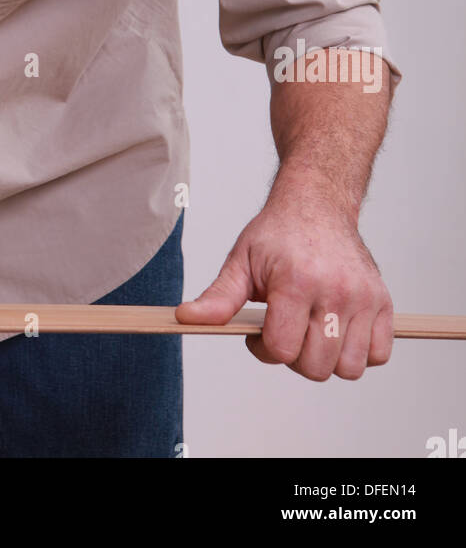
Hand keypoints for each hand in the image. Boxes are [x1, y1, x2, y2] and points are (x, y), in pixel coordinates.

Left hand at [173, 192, 393, 379]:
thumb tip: (186, 318)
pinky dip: (360, 353)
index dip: (262, 349)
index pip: (281, 349)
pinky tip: (337, 331)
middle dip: (293, 357)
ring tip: (311, 331)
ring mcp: (364, 297)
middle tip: (285, 329)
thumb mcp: (241, 260)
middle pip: (316, 366)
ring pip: (349, 368)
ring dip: (326, 360)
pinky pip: (379, 355)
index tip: (257, 332)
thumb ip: (219, 297)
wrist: (317, 202)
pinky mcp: (383, 301)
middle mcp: (336, 291)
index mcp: (296, 281)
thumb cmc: (278, 233)